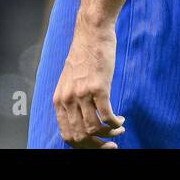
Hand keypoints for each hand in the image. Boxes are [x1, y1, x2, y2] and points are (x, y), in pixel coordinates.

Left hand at [53, 22, 125, 147]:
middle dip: (98, 146)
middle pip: (81, 136)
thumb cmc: (84, 55)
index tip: (97, 146)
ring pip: (95, 129)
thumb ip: (71, 100)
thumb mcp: (70, 81)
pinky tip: (121, 121)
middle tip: (111, 145)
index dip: (83, 146)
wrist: (92, 33)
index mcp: (59, 100)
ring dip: (110, 135)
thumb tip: (81, 123)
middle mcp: (68, 99)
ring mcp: (82, 94)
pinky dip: (116, 124)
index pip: (67, 135)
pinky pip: (108, 116)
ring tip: (119, 130)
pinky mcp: (99, 87)